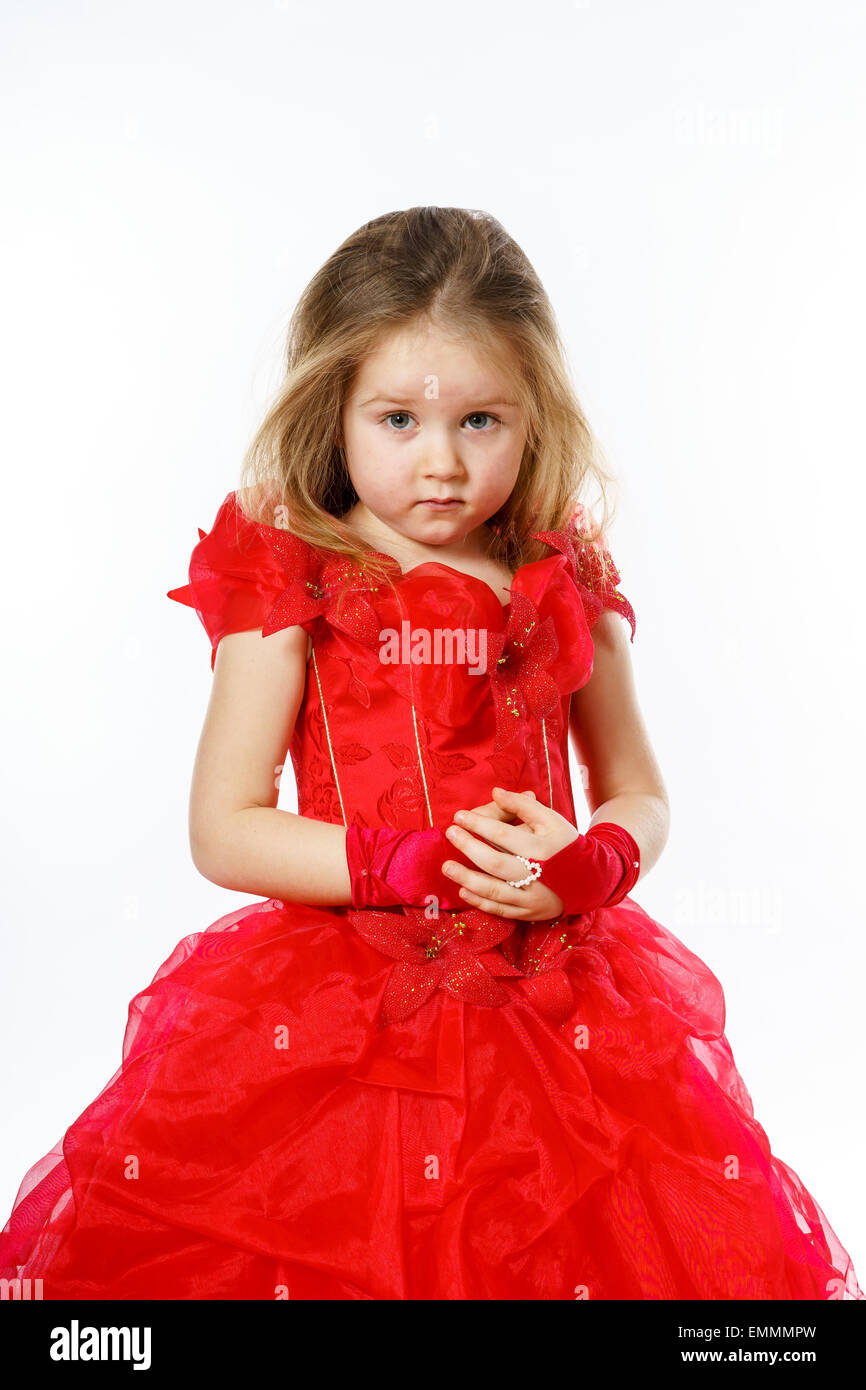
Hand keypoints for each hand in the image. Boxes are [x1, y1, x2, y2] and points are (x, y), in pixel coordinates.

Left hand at [441, 787, 579, 920]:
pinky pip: (501, 910)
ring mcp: (532, 897)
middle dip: (469, 848)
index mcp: (542, 847)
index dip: (479, 824)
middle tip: (450, 834)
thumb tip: (494, 792)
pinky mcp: (529, 913)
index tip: (459, 816)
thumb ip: (522, 805)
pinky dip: (480, 902)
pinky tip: (462, 891)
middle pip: (495, 863)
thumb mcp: (550, 819)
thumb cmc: (565, 844)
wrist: (590, 879)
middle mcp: (537, 874)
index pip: (504, 834)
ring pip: (495, 890)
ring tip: (446, 867)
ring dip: (468, 879)